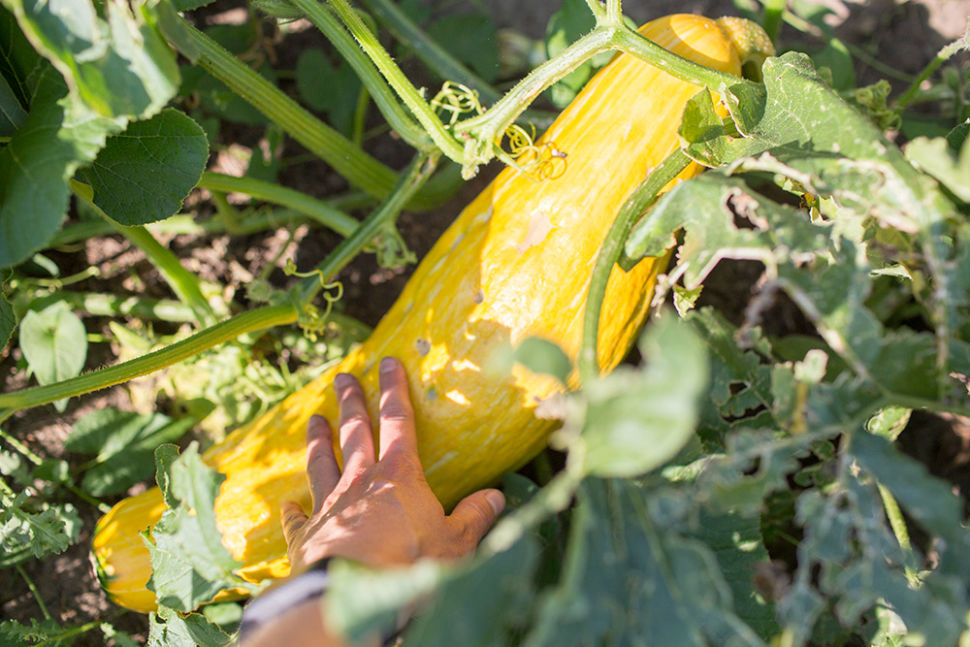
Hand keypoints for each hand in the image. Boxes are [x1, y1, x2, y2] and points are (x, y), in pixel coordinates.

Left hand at [280, 357, 505, 571]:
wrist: (354, 597)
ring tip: (313, 419)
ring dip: (318, 440)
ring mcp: (329, 507)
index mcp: (399, 475)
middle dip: (350, 402)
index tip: (387, 362)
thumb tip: (496, 497)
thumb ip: (474, 517)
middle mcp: (360, 482)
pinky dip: (292, 509)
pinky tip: (286, 502)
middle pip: (354, 433)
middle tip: (342, 378)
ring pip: (322, 463)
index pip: (398, 421)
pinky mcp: (307, 537)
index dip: (394, 390)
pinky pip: (297, 518)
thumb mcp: (456, 542)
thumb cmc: (411, 566)